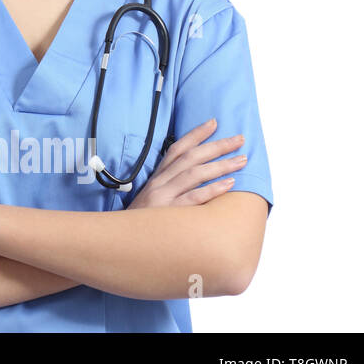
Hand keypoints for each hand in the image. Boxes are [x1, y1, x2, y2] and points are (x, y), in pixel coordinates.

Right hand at [126, 118, 245, 209]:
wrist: (122, 240)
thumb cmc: (143, 221)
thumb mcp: (153, 199)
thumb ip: (170, 187)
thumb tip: (196, 178)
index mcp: (157, 178)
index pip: (176, 149)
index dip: (195, 134)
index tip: (214, 123)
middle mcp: (160, 183)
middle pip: (190, 157)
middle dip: (217, 146)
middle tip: (239, 139)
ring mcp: (164, 196)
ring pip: (194, 174)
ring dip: (220, 165)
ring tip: (241, 160)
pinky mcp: (169, 213)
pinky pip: (194, 198)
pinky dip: (213, 189)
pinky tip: (230, 184)